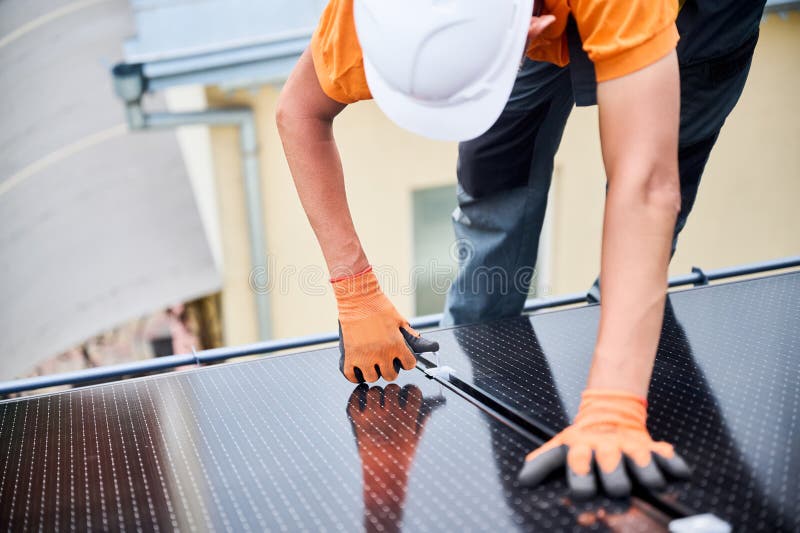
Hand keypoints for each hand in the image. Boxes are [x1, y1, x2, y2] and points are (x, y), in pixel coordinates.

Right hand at [333, 267, 438, 382]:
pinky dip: (355, 375)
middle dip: (390, 369)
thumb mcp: (400, 320)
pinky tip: (358, 368)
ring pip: (371, 378)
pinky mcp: (349, 355)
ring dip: (373, 372)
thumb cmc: (379, 306)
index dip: (407, 361)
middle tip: (386, 362)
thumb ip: (410, 335)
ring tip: (371, 363)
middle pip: (390, 376)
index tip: (402, 358)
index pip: (409, 365)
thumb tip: (426, 345)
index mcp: (397, 345)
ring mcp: (364, 356)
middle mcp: (382, 354)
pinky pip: (351, 376)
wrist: (358, 298)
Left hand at [347, 384, 444, 532]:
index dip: (412, 391)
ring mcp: (372, 419)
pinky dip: (358, 394)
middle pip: (392, 389)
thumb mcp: (416, 437)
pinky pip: (354, 400)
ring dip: (377, 393)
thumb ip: (424, 417)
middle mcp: (390, 417)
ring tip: (378, 399)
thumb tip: (437, 401)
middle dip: (394, 391)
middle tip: (392, 398)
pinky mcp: (358, 423)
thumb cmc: (401, 457)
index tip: (409, 395)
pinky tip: (363, 395)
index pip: (413, 391)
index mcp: (407, 420)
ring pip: (374, 391)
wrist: (382, 476)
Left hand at [518, 389, 689, 497]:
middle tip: (617, 488)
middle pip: (613, 471)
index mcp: (582, 449)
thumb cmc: (582, 441)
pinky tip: (679, 474)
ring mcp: (631, 448)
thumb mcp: (559, 447)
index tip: (583, 492)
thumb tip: (523, 481)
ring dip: (647, 475)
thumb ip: (542, 463)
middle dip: (616, 481)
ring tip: (649, 482)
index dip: (580, 480)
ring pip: (642, 465)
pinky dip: (675, 466)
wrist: (608, 411)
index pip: (579, 467)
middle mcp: (607, 448)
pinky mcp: (654, 449)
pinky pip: (669, 458)